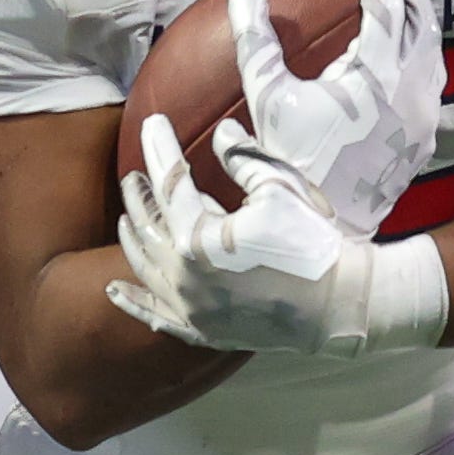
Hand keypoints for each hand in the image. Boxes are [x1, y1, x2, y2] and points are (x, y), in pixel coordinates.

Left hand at [106, 115, 449, 358]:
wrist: (338, 304)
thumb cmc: (311, 241)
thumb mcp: (278, 188)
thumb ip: (241, 159)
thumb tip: (220, 131)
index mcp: (197, 236)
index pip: (168, 182)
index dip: (160, 147)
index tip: (153, 123)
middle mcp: (182, 274)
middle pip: (147, 225)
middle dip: (139, 195)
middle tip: (134, 174)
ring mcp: (189, 307)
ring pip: (145, 268)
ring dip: (132, 238)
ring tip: (127, 217)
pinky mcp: (200, 330)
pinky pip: (156, 315)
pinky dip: (133, 302)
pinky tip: (115, 289)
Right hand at [228, 0, 444, 236]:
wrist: (329, 228)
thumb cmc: (295, 163)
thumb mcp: (269, 100)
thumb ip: (258, 45)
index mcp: (379, 70)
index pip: (387, 1)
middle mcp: (413, 87)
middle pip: (420, 21)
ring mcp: (423, 116)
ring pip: (431, 53)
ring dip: (414, 27)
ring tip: (395, 15)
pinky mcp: (422, 142)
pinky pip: (429, 87)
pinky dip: (417, 63)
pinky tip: (398, 70)